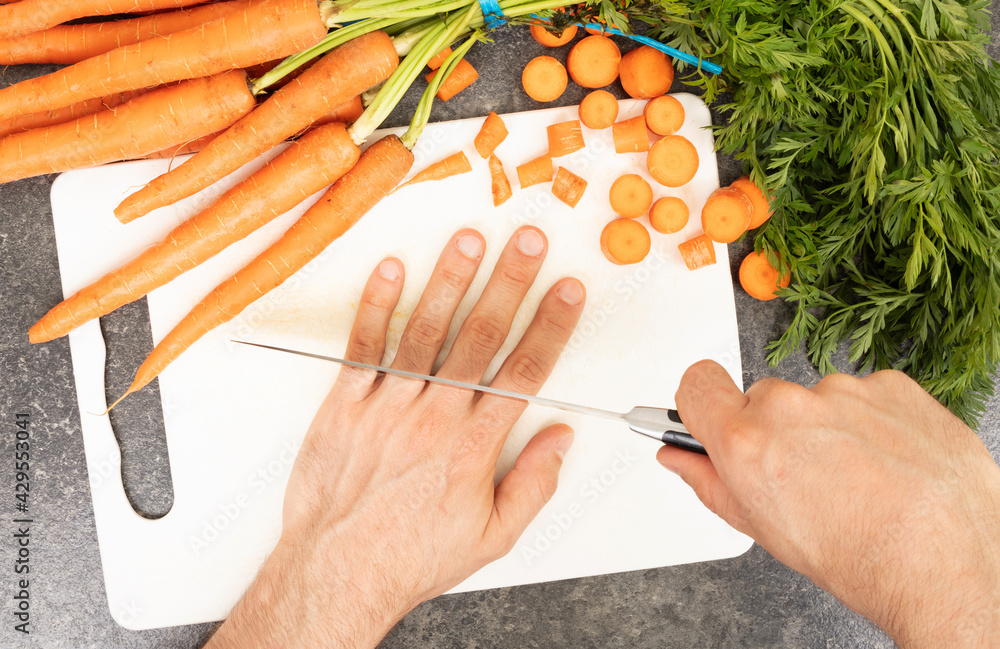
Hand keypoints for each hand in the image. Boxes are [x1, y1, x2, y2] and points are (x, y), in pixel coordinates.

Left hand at [206, 227, 584, 648]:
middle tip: (527, 240)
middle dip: (510, 281)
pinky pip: (364, 348)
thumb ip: (534, 484)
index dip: (551, 324)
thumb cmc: (411, 555)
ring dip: (449, 280)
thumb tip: (560, 441)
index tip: (567, 289)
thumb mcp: (493, 535)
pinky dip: (376, 307)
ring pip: (426, 331)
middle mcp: (435, 416)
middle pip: (482, 335)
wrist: (338, 570)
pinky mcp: (345, 405)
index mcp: (475, 445)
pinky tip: (390, 271)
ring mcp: (388, 405)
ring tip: (468, 239)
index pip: (524, 370)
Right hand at [659, 362, 999, 647]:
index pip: (695, 385)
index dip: (699, 403)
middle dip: (773, 430)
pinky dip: (871, 422)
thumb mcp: (763, 531)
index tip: (707, 416)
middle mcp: (789, 406)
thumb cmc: (862, 558)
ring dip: (826, 428)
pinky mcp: (892, 385)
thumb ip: (709, 482)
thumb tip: (680, 457)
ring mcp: (844, 391)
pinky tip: (886, 463)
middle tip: (802, 475)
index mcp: (746, 441)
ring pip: (816, 400)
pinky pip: (864, 395)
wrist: (951, 562)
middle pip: (761, 399)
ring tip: (857, 478)